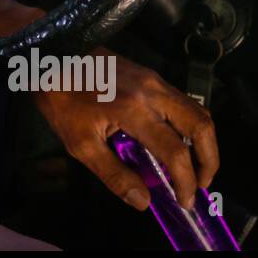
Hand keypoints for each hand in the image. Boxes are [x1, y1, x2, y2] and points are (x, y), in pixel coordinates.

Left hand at [31, 46, 218, 211]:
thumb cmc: (59, 98)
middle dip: (209, 159)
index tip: (185, 201)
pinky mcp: (148, 73)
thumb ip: (114, 174)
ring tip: (192, 167)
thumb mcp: (80, 143)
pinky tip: (175, 142)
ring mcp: (153, 78)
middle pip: (201, 125)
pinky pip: (181, 100)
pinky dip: (188, 125)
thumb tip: (143, 201)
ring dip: (202, 141)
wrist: (49, 55)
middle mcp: (152, 90)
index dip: (185, 181)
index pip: (174, 151)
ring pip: (195, 110)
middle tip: (201, 184)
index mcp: (134, 109)